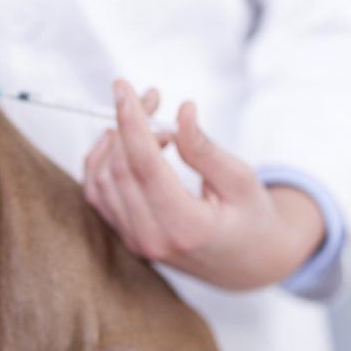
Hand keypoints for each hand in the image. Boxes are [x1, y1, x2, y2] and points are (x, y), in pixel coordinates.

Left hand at [83, 80, 324, 289]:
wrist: (249, 263)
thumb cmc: (252, 219)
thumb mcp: (240, 180)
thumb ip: (205, 149)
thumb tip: (182, 110)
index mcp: (186, 227)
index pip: (144, 165)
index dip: (131, 121)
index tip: (123, 87)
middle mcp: (152, 238)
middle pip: (119, 169)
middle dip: (128, 124)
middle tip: (152, 96)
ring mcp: (135, 242)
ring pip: (102, 181)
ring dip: (116, 141)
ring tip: (152, 122)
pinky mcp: (126, 237)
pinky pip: (98, 195)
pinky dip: (103, 163)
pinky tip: (124, 143)